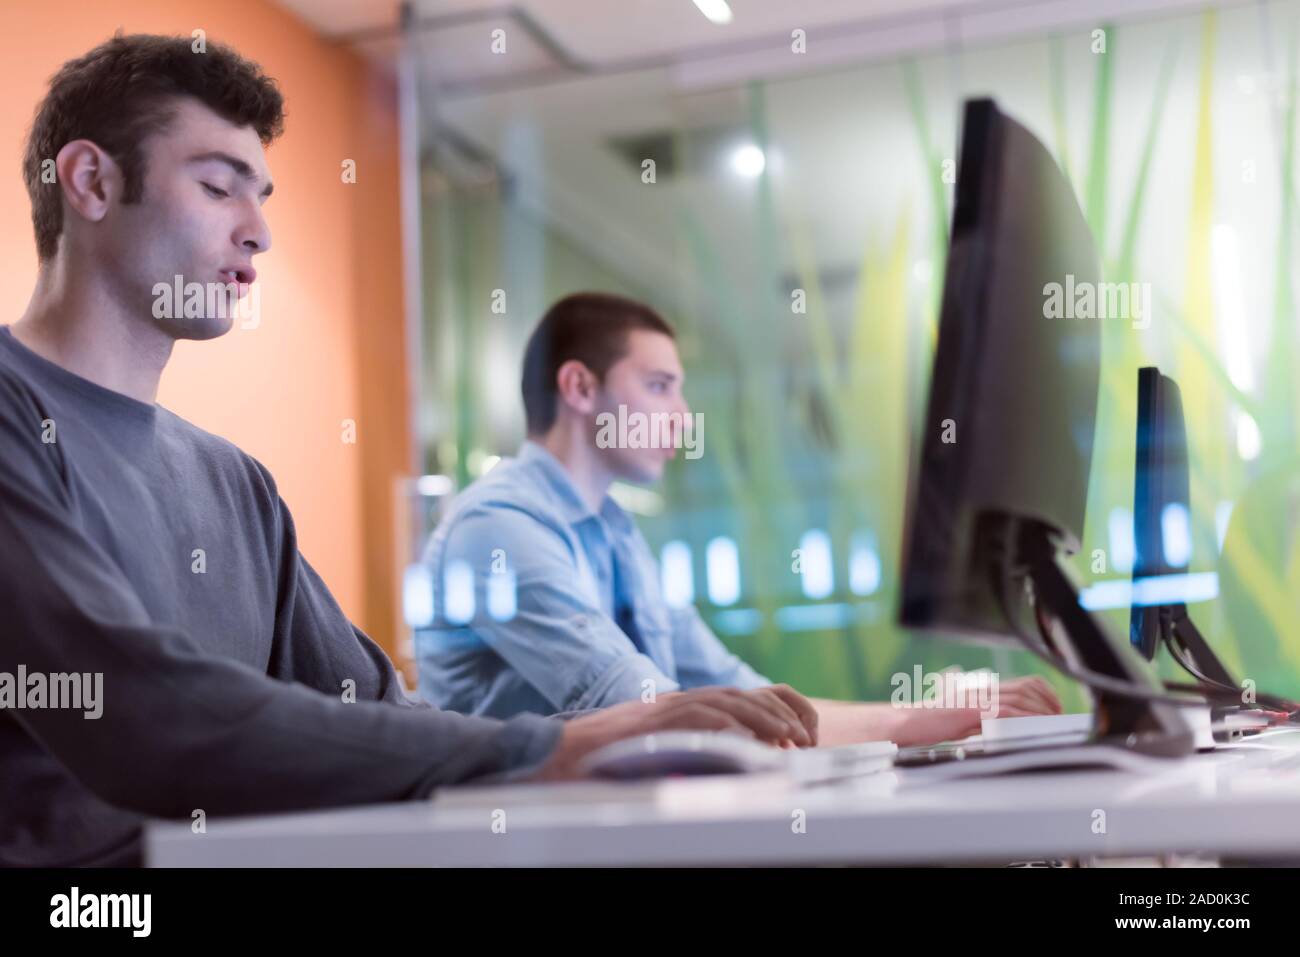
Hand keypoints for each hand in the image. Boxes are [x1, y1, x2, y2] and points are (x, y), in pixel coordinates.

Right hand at [534, 684, 817, 780]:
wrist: (562, 753)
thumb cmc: (611, 757)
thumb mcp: (664, 747)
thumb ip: (698, 745)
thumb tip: (745, 760)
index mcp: (690, 704)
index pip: (748, 694)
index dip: (782, 708)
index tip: (804, 733)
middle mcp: (684, 699)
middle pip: (748, 692)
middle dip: (785, 712)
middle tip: (806, 739)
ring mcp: (671, 708)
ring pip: (732, 702)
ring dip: (768, 720)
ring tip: (792, 740)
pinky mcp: (658, 722)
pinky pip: (704, 718)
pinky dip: (732, 728)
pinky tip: (753, 744)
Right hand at [893, 675, 1062, 746]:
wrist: (910, 722)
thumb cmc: (934, 723)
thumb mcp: (966, 718)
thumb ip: (988, 718)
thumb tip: (1010, 727)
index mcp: (983, 690)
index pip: (1023, 682)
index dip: (1044, 692)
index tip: (1055, 707)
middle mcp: (983, 690)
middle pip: (1026, 687)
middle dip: (1048, 702)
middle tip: (1059, 717)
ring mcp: (977, 699)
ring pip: (1019, 698)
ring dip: (1040, 711)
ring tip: (1050, 723)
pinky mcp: (970, 710)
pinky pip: (1004, 711)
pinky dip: (1022, 718)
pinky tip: (1031, 727)